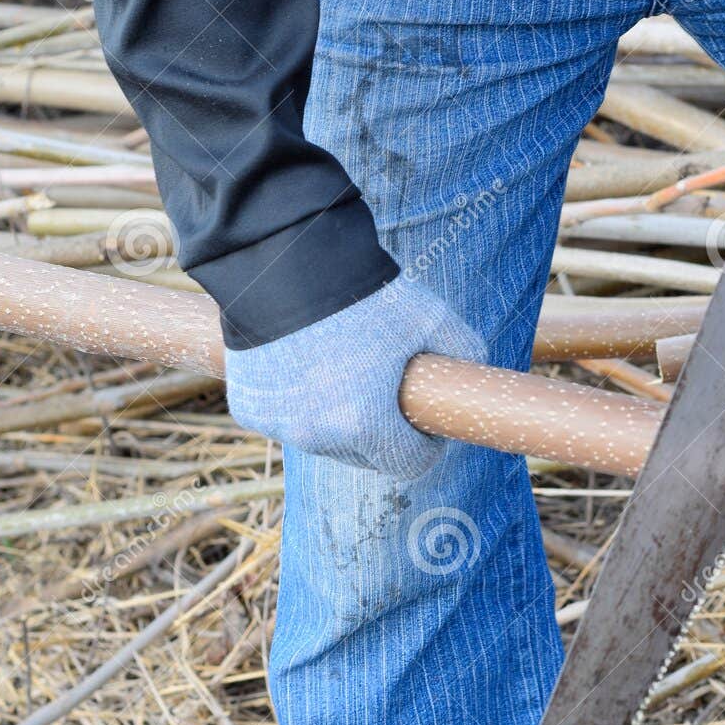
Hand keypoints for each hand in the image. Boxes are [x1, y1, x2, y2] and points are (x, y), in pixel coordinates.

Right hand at [224, 276, 485, 478]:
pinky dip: (298, 402)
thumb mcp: (431, 317)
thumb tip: (475, 374)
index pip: (409, 465)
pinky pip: (286, 418)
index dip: (424, 445)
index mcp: (365, 424)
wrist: (285, 259)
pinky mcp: (249, 409)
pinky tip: (305, 363)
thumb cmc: (365, 291)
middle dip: (381, 432)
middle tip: (385, 391)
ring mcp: (279, 425)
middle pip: (365, 456)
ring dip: (338, 419)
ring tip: (343, 370)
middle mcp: (318, 435)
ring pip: (324, 439)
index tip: (424, 423)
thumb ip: (465, 351)